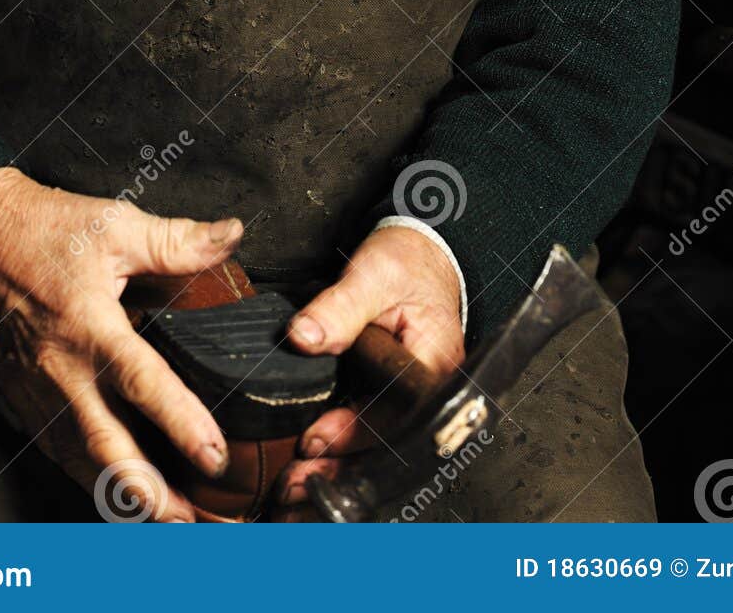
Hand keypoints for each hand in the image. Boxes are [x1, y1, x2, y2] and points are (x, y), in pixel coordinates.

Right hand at [0, 166, 242, 521]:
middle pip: (105, 445)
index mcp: (89, 325)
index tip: (214, 455)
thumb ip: (177, 239)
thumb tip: (231, 235)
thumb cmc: (45, 232)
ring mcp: (38, 391)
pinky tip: (118, 496)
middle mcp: (62, 369)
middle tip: (190, 518)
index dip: (180, 423)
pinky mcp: (24, 400)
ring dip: (122, 496)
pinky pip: (59, 451)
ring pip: (80, 460)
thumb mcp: (116, 225)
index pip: (141, 383)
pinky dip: (90, 479)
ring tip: (166, 520)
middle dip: (148, 490)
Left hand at [273, 225, 464, 517]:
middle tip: (297, 480)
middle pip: (389, 440)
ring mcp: (415, 395)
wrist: (420, 251)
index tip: (314, 440)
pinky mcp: (396, 395)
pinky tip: (313, 459)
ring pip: (380, 441)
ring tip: (297, 481)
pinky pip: (373, 426)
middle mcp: (431, 388)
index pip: (397, 412)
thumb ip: (339, 307)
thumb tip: (303, 339)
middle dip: (342, 464)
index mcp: (436, 361)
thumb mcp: (371, 275)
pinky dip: (343, 444)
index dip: (356, 432)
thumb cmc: (406, 261)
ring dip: (340, 463)